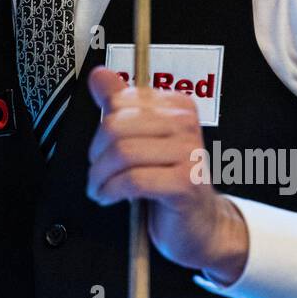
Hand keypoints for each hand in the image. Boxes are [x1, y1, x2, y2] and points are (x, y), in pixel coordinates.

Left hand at [85, 67, 248, 281]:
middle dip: (97, 154)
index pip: (121, 102)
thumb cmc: (168, 180)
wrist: (200, 224)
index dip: (101, 130)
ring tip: (99, 188)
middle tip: (96, 172)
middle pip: (117, 127)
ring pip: (123, 153)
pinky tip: (109, 197)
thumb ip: (119, 104)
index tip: (100, 149)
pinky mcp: (186, 183)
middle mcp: (186, 124)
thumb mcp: (141, 138)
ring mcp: (189, 153)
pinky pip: (134, 180)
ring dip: (101, 176)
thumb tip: (98, 74)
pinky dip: (112, 190)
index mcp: (177, 106)